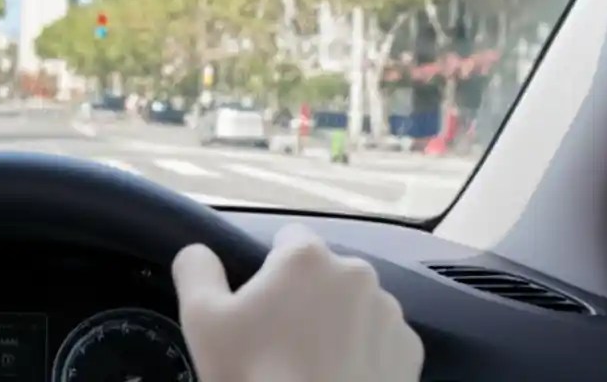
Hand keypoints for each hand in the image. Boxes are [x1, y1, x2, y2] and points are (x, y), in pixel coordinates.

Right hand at [172, 223, 423, 381]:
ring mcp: (390, 313)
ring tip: (314, 365)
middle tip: (282, 341)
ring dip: (338, 323)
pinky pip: (381, 340)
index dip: (271, 268)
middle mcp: (356, 273)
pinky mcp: (411, 352)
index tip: (261, 307)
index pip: (288, 238)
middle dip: (307, 296)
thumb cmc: (255, 373)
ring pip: (354, 306)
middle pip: (324, 273)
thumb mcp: (202, 320)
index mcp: (306, 257)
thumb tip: (200, 251)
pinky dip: (365, 353)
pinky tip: (342, 379)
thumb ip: (196, 269)